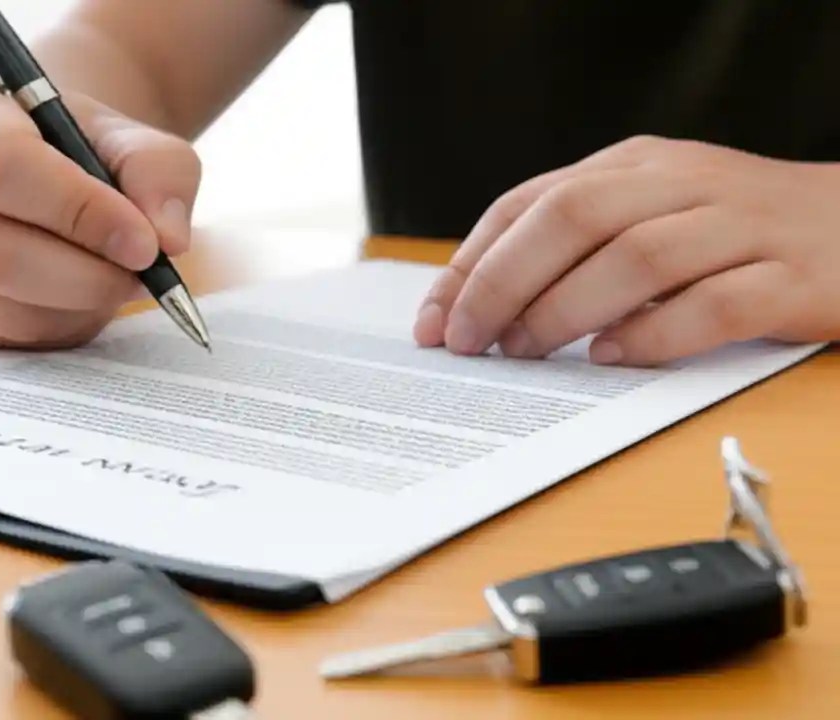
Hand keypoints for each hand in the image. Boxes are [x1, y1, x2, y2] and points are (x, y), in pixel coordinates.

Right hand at [0, 89, 200, 347]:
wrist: (57, 179)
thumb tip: (167, 240)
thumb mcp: (135, 141)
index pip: (0, 166)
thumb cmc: (89, 153)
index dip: (76, 210)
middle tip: (142, 274)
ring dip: (77, 305)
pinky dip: (60, 328)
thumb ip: (159, 173)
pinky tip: (83, 298)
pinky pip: (3, 337)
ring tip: (116, 278)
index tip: (142, 242)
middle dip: (82, 275)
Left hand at [414, 135, 839, 365]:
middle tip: (469, 342)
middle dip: (503, 283)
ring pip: (637, 256)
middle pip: (572, 216)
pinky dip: (655, 334)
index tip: (434, 322)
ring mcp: (742, 227)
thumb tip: (479, 307)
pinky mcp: (794, 280)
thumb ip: (577, 245)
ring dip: (565, 309)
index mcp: (636, 165)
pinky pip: (716, 305)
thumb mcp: (649, 213)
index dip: (473, 262)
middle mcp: (684, 184)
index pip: (531, 201)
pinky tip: (613, 357)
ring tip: (526, 352)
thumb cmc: (733, 232)